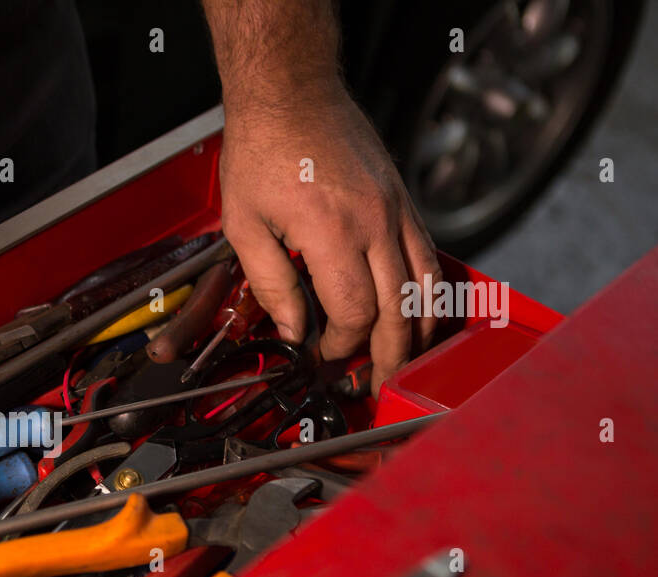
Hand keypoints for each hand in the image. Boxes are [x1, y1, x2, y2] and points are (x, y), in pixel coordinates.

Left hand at [218, 81, 442, 394]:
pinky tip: (417, 315)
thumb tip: (293, 331)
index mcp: (333, 232)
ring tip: (406, 364)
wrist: (291, 93)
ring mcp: (396, 209)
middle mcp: (375, 222)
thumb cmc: (262, 149)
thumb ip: (270, 285)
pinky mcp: (403, 199)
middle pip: (400, 310)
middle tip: (378, 389)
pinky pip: (428, 255)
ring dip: (420, 333)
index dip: (341, 348)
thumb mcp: (243, 225)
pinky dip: (427, 293)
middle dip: (390, 358)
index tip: (321, 359)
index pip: (355, 313)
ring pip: (427, 285)